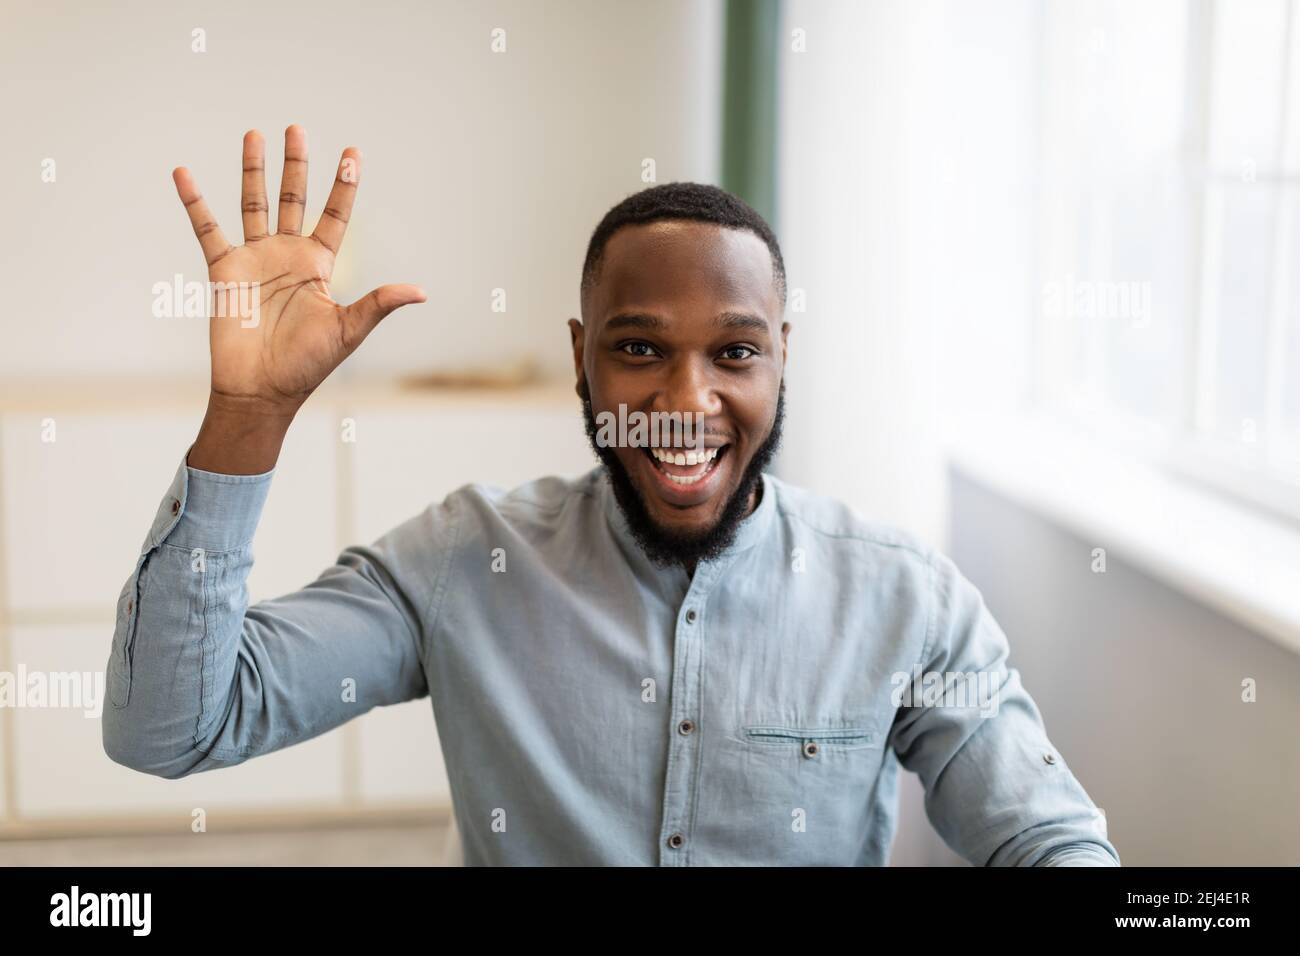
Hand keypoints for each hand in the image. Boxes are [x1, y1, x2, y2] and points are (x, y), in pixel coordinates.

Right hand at [174, 125, 425, 414]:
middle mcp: (287, 255)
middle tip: (297, 128)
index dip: (345, 185)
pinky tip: (183, 173)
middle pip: (294, 198)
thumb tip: (421, 292)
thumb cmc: (307, 366)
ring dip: (253, 170)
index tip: (353, 152)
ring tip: (254, 134)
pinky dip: (194, 201)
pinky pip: (207, 229)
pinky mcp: (223, 270)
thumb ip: (379, 304)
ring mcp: (255, 259)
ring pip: (254, 204)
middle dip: (297, 165)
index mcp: (319, 265)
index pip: (336, 215)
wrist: (261, 390)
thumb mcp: (348, 330)